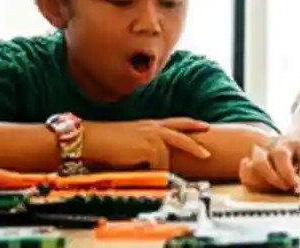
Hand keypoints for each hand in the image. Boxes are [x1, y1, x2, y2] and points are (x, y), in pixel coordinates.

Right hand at [84, 118, 210, 169]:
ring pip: (170, 151)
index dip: (190, 124)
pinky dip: (156, 171)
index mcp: (150, 124)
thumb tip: (155, 159)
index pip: (175, 122)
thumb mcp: (131, 141)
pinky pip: (159, 163)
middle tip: (207, 153)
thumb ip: (145, 146)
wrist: (92, 139)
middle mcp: (153, 127)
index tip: (203, 126)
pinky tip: (148, 173)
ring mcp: (151, 136)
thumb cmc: (106, 142)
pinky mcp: (148, 147)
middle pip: (182, 133)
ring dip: (167, 166)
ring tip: (166, 177)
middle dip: (195, 144)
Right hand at [238, 136, 299, 193]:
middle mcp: (266, 149)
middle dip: (273, 179)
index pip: (280, 155)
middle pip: (259, 161)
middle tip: (285, 188)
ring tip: (275, 189)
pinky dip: (252, 185)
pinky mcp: (249, 168)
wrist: (292, 150)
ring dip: (263, 184)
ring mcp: (255, 158)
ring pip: (249, 169)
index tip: (295, 185)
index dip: (287, 172)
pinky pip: (244, 177)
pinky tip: (265, 189)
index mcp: (283, 144)